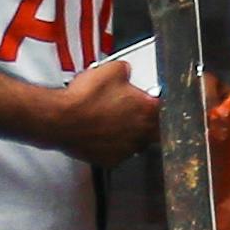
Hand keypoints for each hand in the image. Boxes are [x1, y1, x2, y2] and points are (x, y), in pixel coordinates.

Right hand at [42, 57, 163, 167]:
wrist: (61, 119)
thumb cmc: (84, 98)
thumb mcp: (111, 69)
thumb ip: (126, 70)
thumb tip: (125, 71)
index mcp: (147, 111)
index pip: (168, 108)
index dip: (162, 101)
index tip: (156, 97)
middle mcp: (140, 133)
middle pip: (155, 129)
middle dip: (146, 119)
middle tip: (134, 109)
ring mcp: (125, 149)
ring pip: (135, 142)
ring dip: (129, 132)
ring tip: (113, 118)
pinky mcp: (109, 160)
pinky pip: (118, 152)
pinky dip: (113, 143)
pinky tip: (102, 132)